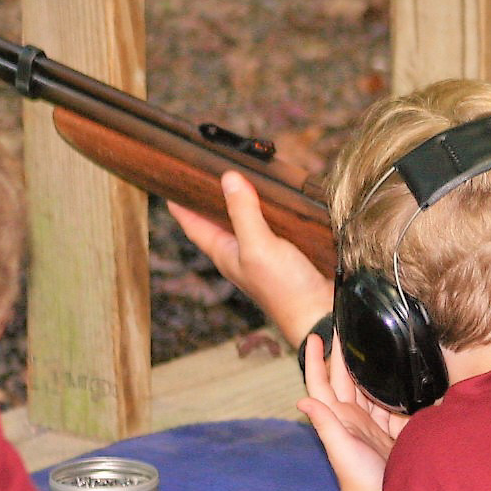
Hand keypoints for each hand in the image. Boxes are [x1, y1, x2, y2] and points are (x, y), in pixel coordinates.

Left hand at [168, 171, 333, 344]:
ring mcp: (264, 255)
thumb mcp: (258, 246)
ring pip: (246, 223)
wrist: (320, 315)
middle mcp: (241, 253)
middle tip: (205, 175)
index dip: (181, 206)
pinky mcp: (288, 254)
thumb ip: (243, 213)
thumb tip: (228, 178)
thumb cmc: (285, 290)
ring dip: (241, 204)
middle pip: (218, 223)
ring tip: (240, 180)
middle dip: (210, 201)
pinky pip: (272, 227)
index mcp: (225, 253)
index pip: (194, 226)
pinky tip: (278, 203)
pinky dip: (269, 212)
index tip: (170, 186)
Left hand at [297, 331, 407, 490]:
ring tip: (370, 342)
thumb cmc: (359, 481)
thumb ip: (326, 425)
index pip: (322, 383)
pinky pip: (393, 400)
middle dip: (343, 354)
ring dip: (366, 365)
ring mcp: (374, 423)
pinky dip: (393, 384)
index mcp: (338, 418)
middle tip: (346, 326)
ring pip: (368, 386)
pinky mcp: (394, 429)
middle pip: (345, 379)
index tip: (316, 335)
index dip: (316, 360)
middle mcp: (353, 417)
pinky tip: (398, 371)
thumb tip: (301, 400)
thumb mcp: (342, 451)